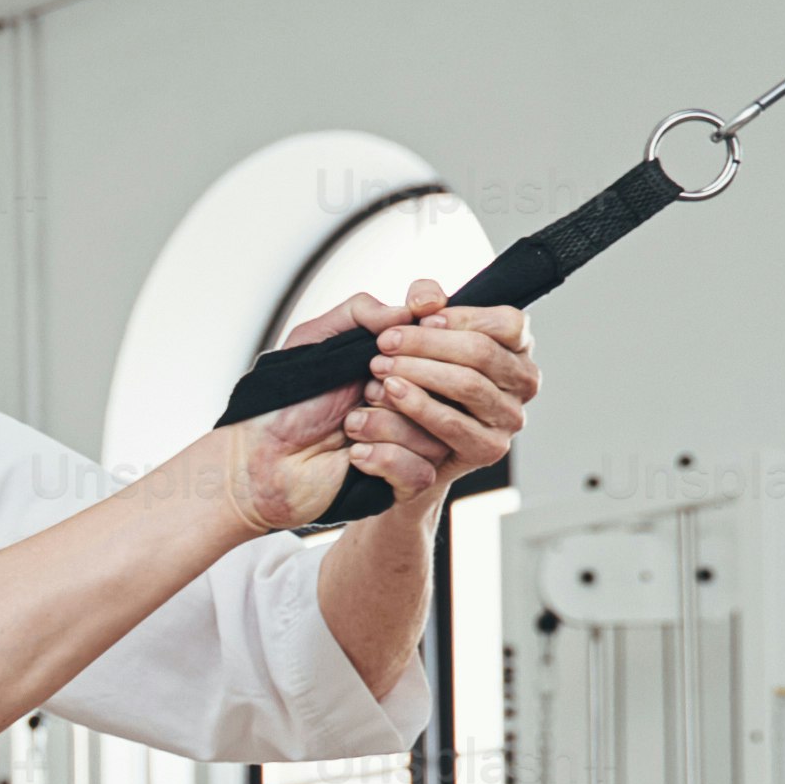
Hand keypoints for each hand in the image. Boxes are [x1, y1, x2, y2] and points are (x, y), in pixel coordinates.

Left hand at [331, 276, 535, 520]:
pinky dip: (380, 451)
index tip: (415, 324)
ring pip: (449, 419)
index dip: (460, 321)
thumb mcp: (333, 338)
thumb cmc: (312, 394)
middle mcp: (475, 399)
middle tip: (376, 364)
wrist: (279, 458)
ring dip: (395, 407)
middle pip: (479, 371)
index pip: (505, 328)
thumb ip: (373, 309)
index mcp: (463, 356)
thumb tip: (424, 303)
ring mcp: (453, 443)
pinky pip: (420, 465)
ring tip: (360, 406)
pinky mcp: (424, 480)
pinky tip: (356, 449)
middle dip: (422, 361)